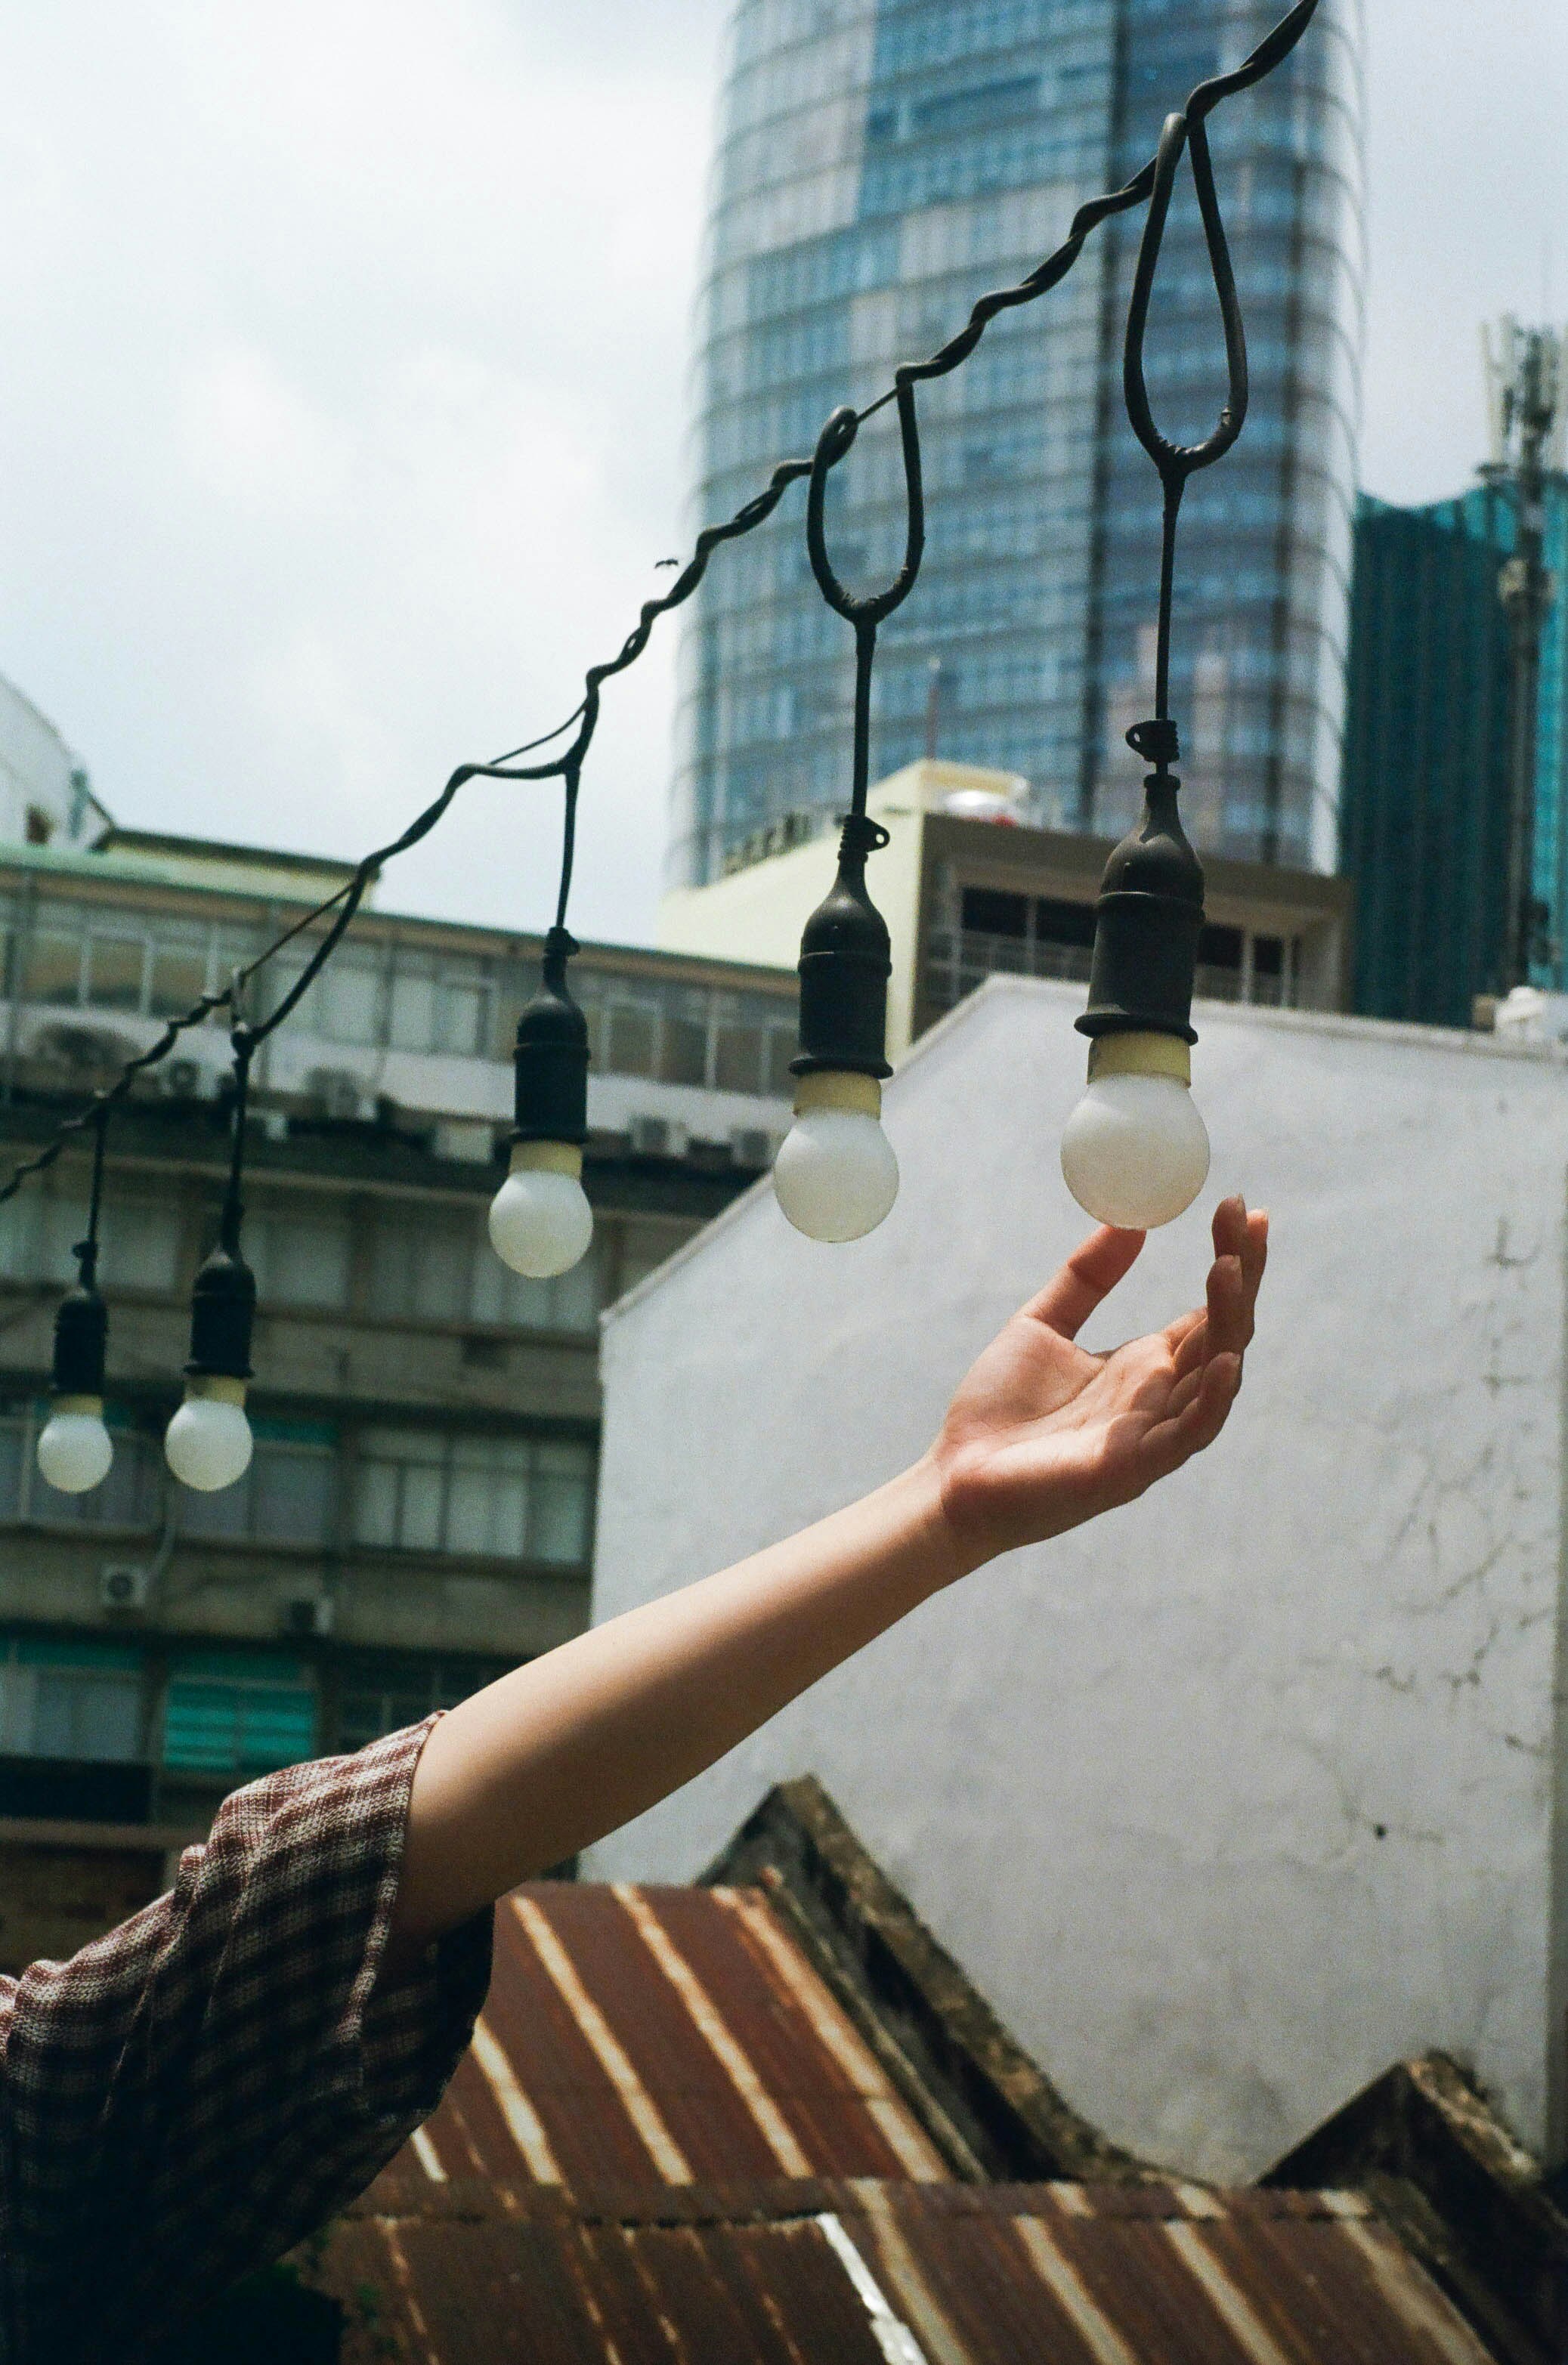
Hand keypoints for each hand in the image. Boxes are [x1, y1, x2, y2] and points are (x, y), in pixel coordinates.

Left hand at [929, 1195, 1266, 1563]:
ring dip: (1229, 1323)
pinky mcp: (1130, 1468)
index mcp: (1145, 1366)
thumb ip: (1086, 1277)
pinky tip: (1223, 1360)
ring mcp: (1151, 1433)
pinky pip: (1187, 1434)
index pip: (1208, 1309)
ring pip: (1214, 1377)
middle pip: (1223, 1331)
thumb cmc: (999, 1409)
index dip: (1232, 1259)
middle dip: (1242, 1275)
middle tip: (1249, 1218)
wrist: (954, 1476)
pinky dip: (1211, 1399)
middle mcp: (1160, 1397)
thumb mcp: (1042, 1325)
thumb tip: (1130, 1220)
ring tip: (1231, 1268)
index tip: (1240, 1205)